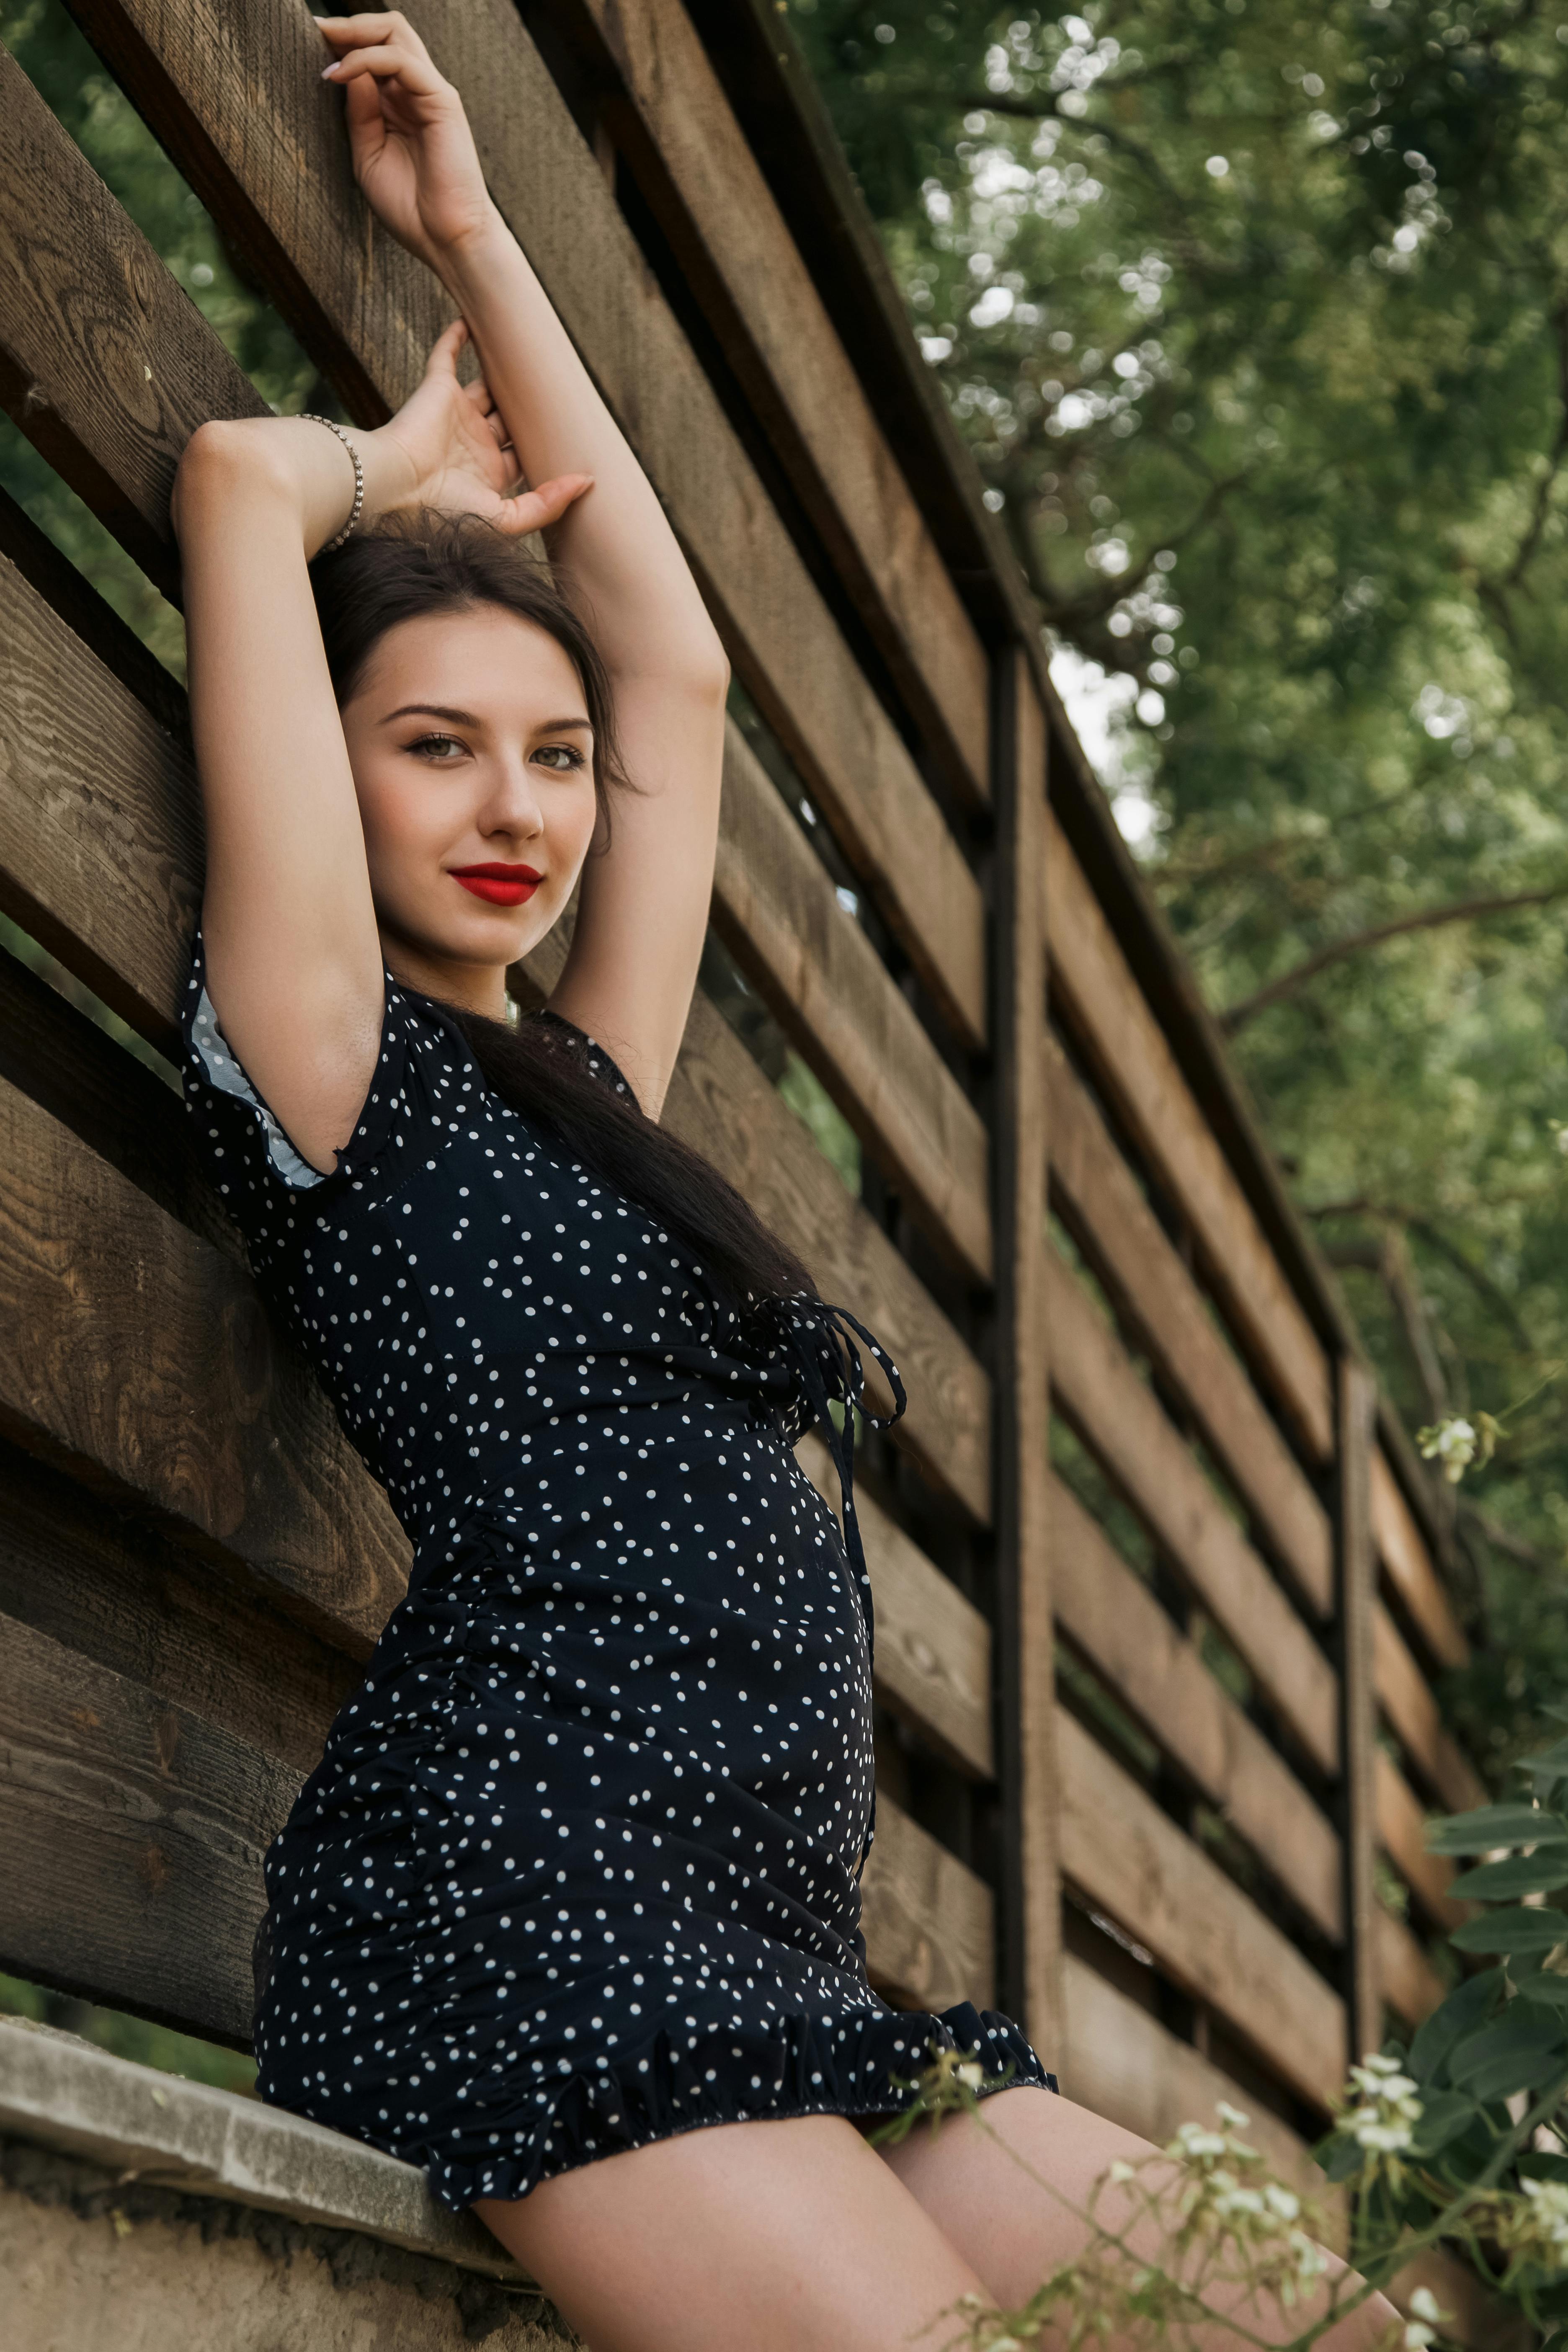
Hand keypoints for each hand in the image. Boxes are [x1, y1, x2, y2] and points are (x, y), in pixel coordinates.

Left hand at [315, 12, 493, 270]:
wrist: (446, 240)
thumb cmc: (410, 207)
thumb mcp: (368, 155)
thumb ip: (358, 112)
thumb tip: (343, 70)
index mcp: (399, 103)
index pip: (372, 50)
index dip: (341, 40)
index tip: (307, 40)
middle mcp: (415, 91)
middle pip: (385, 29)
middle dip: (348, 24)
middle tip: (315, 29)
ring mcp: (429, 92)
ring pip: (395, 32)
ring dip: (355, 30)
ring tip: (325, 40)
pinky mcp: (442, 101)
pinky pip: (401, 61)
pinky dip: (366, 60)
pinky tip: (340, 74)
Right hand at [376, 317, 591, 535]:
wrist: (396, 487)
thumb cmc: (446, 510)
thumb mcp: (507, 520)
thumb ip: (547, 504)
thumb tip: (587, 482)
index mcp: (490, 473)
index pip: (524, 455)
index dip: (544, 445)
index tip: (572, 433)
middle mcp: (475, 443)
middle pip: (511, 418)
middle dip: (531, 407)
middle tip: (560, 388)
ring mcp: (456, 415)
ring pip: (488, 386)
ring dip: (505, 371)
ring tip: (529, 351)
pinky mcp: (438, 389)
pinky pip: (447, 356)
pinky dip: (457, 338)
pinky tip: (472, 321)